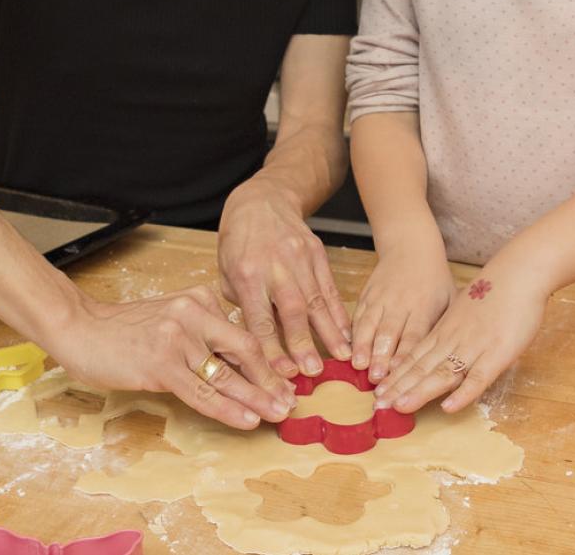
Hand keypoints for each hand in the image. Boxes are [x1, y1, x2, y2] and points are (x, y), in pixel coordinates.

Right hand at [40, 284, 295, 429]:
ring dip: (255, 398)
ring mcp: (177, 338)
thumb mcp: (171, 319)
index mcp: (200, 299)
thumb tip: (240, 366)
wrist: (80, 329)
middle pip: (244, 351)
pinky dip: (227, 408)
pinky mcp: (161, 363)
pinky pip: (202, 392)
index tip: (286, 380)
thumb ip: (202, 334)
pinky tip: (246, 420)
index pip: (243, 333)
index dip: (268, 361)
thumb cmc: (124, 330)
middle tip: (289, 401)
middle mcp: (193, 314)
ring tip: (276, 414)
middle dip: (270, 380)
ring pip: (226, 375)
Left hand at [217, 189, 352, 377]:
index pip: (260, 318)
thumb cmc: (238, 243)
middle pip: (292, 310)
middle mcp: (275, 266)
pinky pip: (329, 288)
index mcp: (246, 274)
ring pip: (316, 300)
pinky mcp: (317, 254)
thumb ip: (243, 305)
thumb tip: (264, 340)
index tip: (282, 373)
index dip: (272, 348)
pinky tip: (347, 333)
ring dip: (330, 332)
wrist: (261, 201)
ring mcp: (299, 259)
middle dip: (304, 343)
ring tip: (342, 358)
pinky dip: (339, 312)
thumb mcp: (226, 272)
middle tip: (314, 372)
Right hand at [350, 243, 453, 383]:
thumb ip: (447, 326)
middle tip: (375, 377)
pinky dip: (352, 334)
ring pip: (369, 325)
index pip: (414, 334)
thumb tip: (452, 356)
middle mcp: (400, 303)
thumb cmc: (435, 279)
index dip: (405, 354)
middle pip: (389, 332)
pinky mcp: (366, 296)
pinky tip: (347, 350)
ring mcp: (380, 299)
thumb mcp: (450, 298)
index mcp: (423, 306)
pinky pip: (357, 316)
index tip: (398, 372)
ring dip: (363, 347)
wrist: (410, 246)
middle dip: (381, 356)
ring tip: (358, 365)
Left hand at [373, 267, 545, 413]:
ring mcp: (474, 347)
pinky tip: (448, 407)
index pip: (414, 357)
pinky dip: (463, 394)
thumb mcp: (464, 310)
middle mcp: (453, 340)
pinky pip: (478, 377)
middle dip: (398, 388)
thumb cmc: (495, 290)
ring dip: (419, 391)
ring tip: (399, 407)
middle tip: (378, 406)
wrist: (519, 272)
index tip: (379, 391)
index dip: (396, 376)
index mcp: (444, 330)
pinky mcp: (497, 354)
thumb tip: (445, 345)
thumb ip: (453, 329)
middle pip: (421, 367)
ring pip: (442, 373)